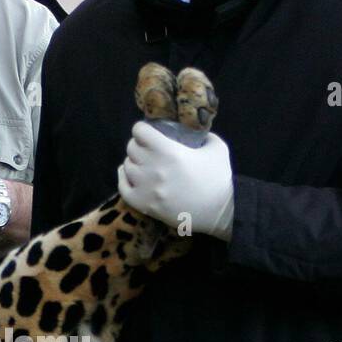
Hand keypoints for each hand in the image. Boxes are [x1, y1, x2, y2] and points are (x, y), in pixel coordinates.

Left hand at [117, 122, 234, 240]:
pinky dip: (123, 178)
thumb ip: (204, 135)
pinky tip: (130, 174)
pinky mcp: (144, 205)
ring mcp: (146, 188)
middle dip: (138, 145)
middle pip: (131, 148)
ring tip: (142, 163)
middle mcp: (153, 168)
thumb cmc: (219, 179)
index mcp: (168, 151)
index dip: (143, 129)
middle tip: (146, 148)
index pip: (140, 131)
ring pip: (126, 166)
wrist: (219, 212)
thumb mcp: (217, 148)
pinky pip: (123, 187)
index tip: (148, 131)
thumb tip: (195, 130)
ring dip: (133, 162)